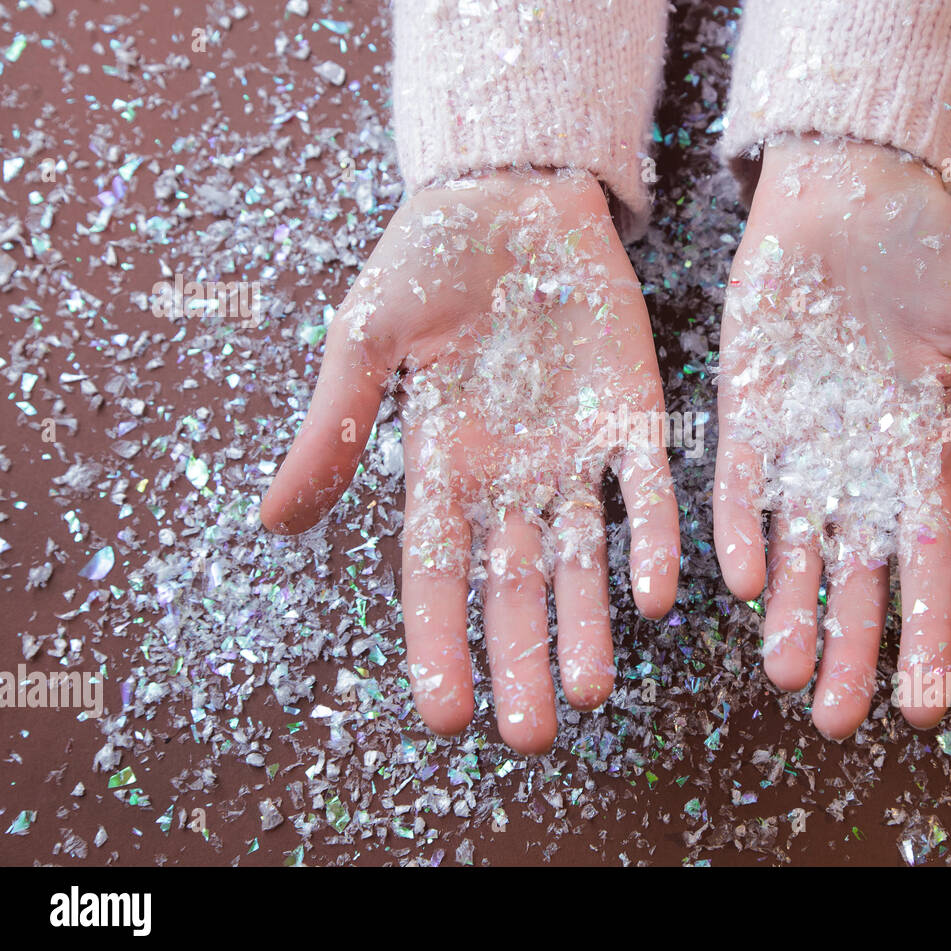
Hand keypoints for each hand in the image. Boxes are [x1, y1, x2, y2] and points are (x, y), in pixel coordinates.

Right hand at [261, 168, 679, 753]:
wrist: (512, 193)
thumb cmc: (427, 260)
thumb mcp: (365, 339)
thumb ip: (333, 430)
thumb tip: (271, 523)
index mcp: (441, 463)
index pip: (436, 572)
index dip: (438, 643)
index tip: (442, 717)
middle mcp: (510, 475)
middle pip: (515, 583)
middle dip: (523, 657)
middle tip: (535, 734)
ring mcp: (575, 450)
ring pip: (583, 553)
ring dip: (589, 620)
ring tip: (596, 691)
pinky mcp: (633, 416)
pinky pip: (645, 489)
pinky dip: (650, 538)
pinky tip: (656, 595)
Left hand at [714, 136, 950, 739]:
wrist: (850, 188)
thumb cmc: (935, 252)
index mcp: (921, 456)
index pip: (927, 564)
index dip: (926, 636)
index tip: (924, 709)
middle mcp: (854, 466)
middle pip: (852, 578)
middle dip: (847, 649)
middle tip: (834, 723)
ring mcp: (796, 444)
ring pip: (791, 549)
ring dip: (789, 612)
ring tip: (785, 677)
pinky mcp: (743, 413)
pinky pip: (738, 486)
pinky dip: (739, 531)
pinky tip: (743, 581)